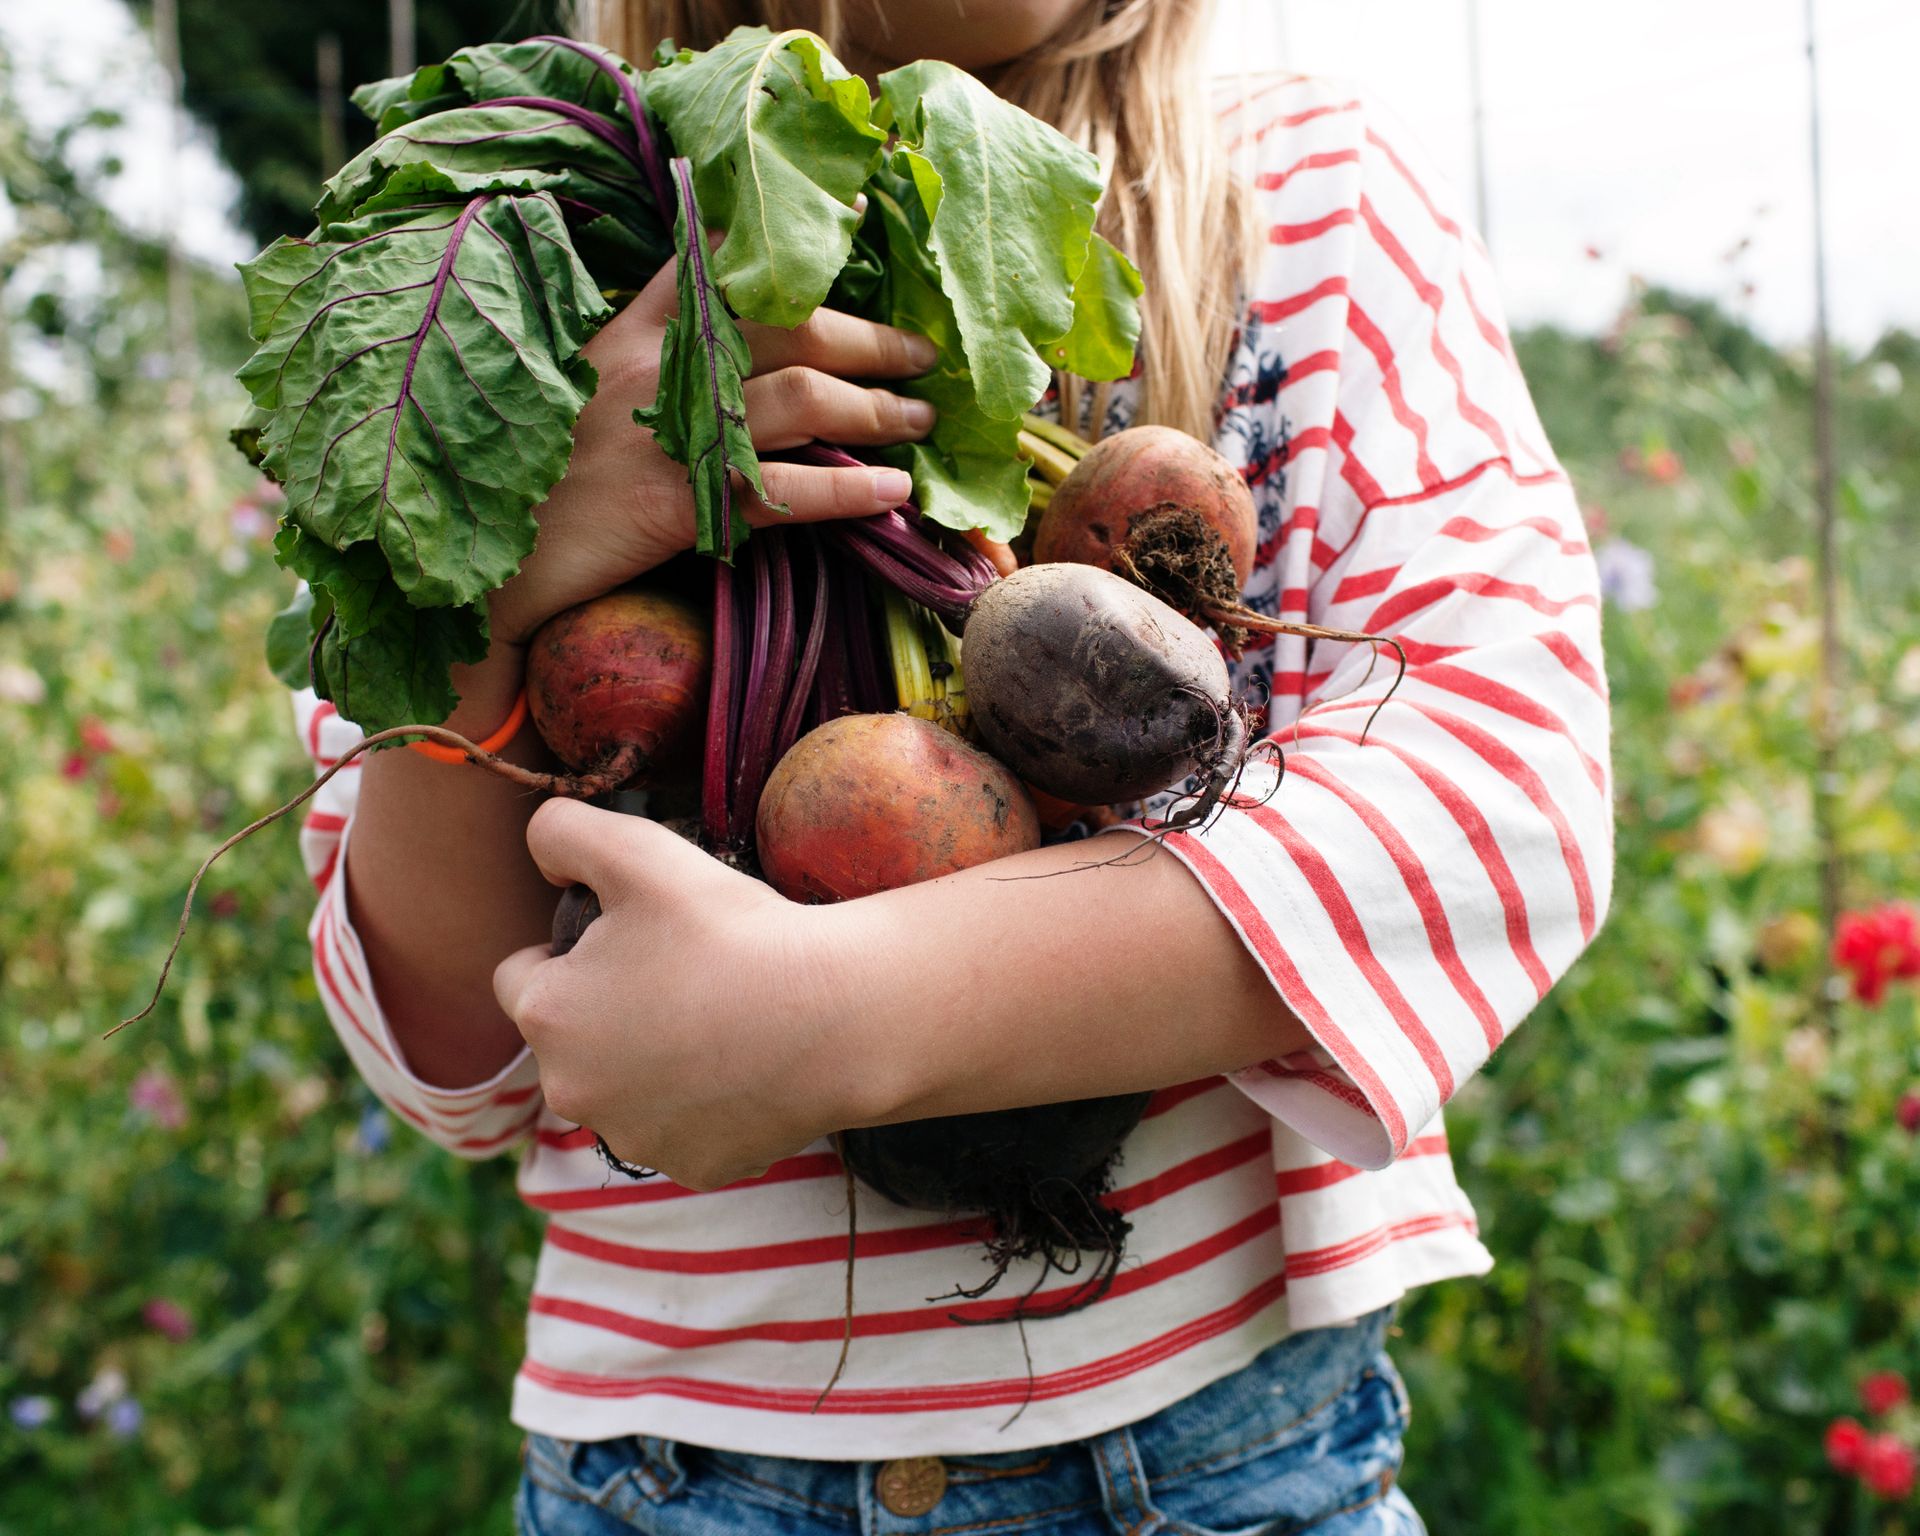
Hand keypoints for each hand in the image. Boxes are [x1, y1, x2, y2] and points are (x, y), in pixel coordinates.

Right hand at [488, 255, 938, 644]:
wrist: (483, 562)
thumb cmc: (536, 480)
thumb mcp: (578, 391)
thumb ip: (644, 359)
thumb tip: (726, 355)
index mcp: (629, 331)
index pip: (719, 264)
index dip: (793, 249)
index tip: (855, 226)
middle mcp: (654, 367)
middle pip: (788, 327)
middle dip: (869, 338)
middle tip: (921, 354)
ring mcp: (666, 434)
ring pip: (803, 399)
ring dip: (878, 408)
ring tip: (921, 421)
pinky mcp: (675, 504)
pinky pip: (784, 492)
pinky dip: (848, 492)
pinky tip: (891, 493)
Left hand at [492, 800, 887, 1189]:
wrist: (836, 1016)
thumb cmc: (733, 931)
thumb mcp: (639, 850)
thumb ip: (562, 831)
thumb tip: (541, 851)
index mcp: (547, 1015)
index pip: (520, 977)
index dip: (568, 951)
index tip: (627, 939)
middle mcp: (573, 1091)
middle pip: (570, 1042)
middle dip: (606, 1011)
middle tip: (679, 975)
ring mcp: (634, 1138)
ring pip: (624, 1091)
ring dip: (651, 1061)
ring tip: (717, 1018)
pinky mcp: (693, 1168)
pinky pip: (683, 1129)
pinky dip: (705, 1104)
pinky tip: (746, 1066)